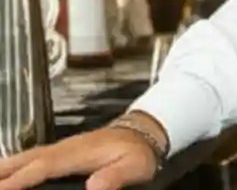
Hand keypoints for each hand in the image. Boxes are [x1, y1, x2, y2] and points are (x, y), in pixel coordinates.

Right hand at [0, 112, 164, 189]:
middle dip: (3, 173)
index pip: (44, 166)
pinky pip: (30, 159)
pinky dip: (13, 167)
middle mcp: (63, 149)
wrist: (142, 133)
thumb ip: (115, 177)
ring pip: (24, 158)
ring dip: (4, 168)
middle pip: (25, 160)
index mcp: (78, 153)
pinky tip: (4, 175)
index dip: (21, 178)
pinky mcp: (58, 153)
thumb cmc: (136, 152)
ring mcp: (59, 149)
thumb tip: (94, 187)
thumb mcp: (134, 166)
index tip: (3, 188)